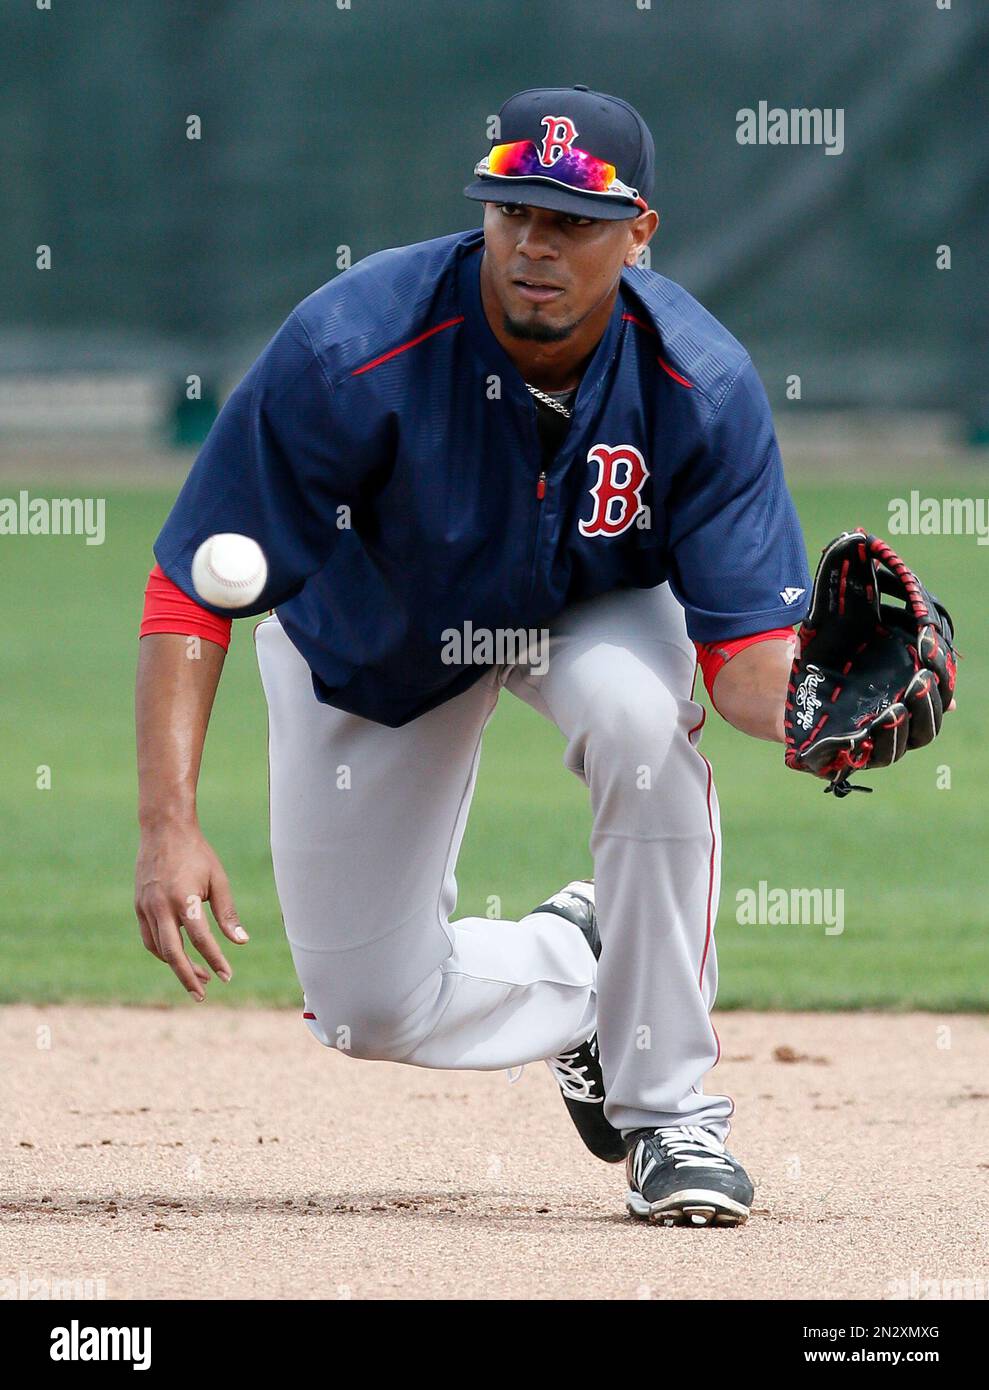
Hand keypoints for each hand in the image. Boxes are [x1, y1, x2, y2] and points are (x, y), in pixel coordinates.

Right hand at [134, 821, 247, 999]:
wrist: (164, 830)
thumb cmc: (197, 854)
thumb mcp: (218, 879)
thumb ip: (228, 912)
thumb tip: (241, 942)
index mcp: (184, 898)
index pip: (201, 939)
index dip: (215, 959)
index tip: (227, 976)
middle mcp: (161, 906)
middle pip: (173, 953)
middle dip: (188, 977)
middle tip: (203, 994)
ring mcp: (146, 907)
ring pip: (159, 949)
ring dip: (178, 966)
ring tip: (198, 978)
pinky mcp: (139, 906)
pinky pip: (149, 938)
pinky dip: (163, 952)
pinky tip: (179, 958)